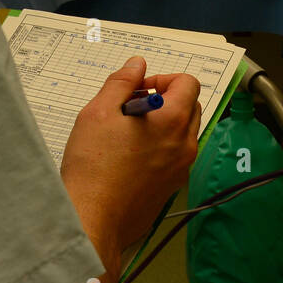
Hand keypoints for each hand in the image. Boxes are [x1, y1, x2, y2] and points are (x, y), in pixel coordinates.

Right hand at [60, 56, 200, 259]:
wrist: (92, 219)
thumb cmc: (93, 165)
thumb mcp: (99, 112)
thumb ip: (122, 82)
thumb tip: (137, 64)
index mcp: (173, 121)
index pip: (189, 83)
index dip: (163, 79)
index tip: (139, 89)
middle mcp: (186, 145)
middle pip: (190, 107)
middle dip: (166, 99)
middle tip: (131, 107)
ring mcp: (182, 169)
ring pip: (183, 133)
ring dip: (163, 124)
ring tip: (128, 133)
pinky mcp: (172, 188)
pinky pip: (175, 157)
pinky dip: (161, 148)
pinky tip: (129, 158)